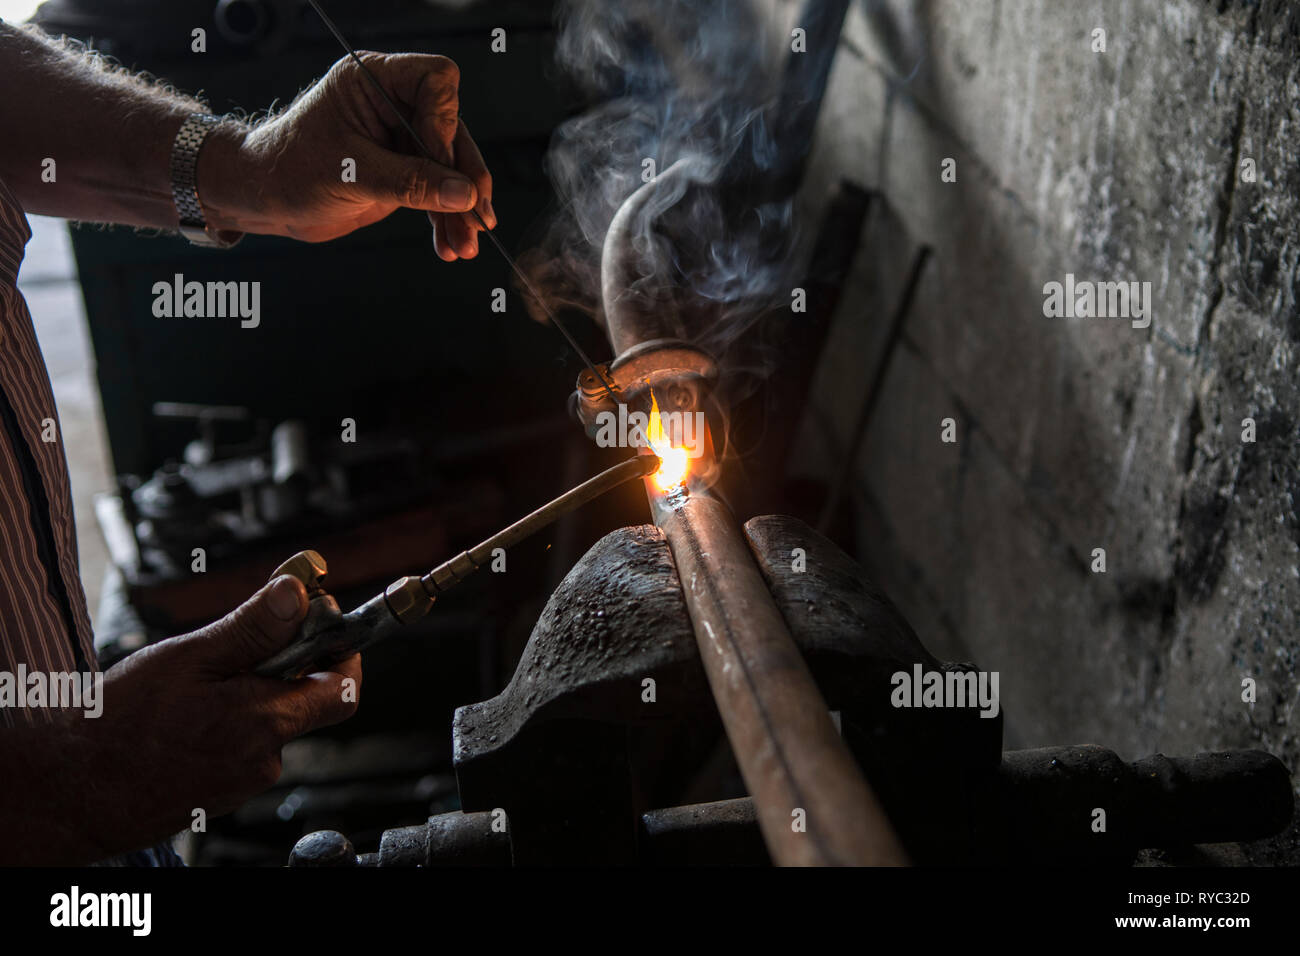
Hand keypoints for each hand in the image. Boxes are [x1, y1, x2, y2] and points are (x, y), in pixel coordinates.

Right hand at [74, 575, 360, 854]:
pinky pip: (242, 747)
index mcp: (266, 722)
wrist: (67, 791)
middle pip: (306, 702)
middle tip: (243, 644)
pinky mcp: (220, 794)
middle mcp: (265, 759)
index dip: (342, 651)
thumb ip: (252, 628)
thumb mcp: (188, 658)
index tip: (320, 623)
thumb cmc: (117, 725)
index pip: (345, 689)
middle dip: (284, 668)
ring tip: (196, 685)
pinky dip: (227, 723)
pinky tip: (184, 716)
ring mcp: (243, 782)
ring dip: (249, 695)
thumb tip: (298, 594)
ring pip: (269, 723)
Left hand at [202, 52, 494, 257]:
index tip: (440, 162)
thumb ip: (410, 182)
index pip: (436, 81)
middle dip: (465, 178)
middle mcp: (393, 105)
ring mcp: (401, 139)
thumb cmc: (290, 168)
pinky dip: (446, 219)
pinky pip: (438, 192)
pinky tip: (449, 244)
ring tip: (464, 244)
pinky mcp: (404, 171)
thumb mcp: (351, 174)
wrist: (266, 199)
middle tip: (476, 216)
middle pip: (453, 130)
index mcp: (374, 81)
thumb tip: (464, 194)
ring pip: (451, 168)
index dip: (446, 121)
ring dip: (461, 208)